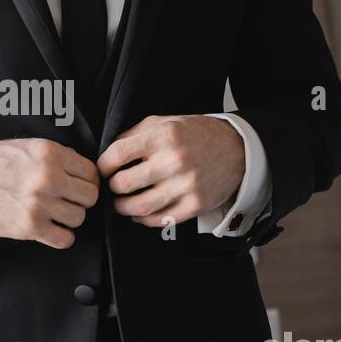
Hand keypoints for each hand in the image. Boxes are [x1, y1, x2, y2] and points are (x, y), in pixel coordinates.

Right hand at [0, 138, 98, 247]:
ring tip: (54, 213)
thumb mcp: (29, 147)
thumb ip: (58, 157)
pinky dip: (60, 236)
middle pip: (89, 197)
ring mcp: (39, 204)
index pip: (91, 172)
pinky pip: (64, 239)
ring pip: (78, 218)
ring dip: (69, 218)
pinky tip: (50, 228)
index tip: (78, 186)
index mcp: (50, 154)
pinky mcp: (30, 227)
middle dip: (80, 200)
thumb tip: (83, 171)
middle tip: (67, 200)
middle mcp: (47, 177)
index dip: (87, 181)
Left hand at [96, 115, 243, 227]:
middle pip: (123, 184)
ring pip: (138, 207)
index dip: (103, 165)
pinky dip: (143, 219)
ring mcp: (185, 185)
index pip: (117, 155)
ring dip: (123, 208)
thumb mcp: (165, 122)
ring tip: (121, 203)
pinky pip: (159, 219)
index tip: (103, 169)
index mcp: (163, 136)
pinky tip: (140, 213)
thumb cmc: (197, 134)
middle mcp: (174, 161)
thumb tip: (108, 152)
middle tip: (113, 187)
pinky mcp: (195, 205)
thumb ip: (135, 134)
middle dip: (112, 187)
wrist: (237, 149)